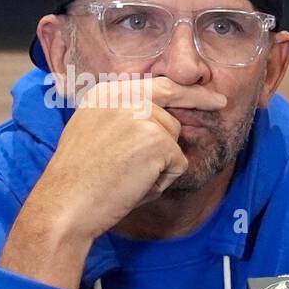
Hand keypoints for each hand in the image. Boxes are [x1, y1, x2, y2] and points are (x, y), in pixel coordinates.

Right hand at [0, 77, 224, 288]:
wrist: (67, 202)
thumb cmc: (80, 178)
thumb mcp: (96, 131)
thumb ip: (125, 117)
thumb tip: (164, 117)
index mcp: (106, 93)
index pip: (157, 85)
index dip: (187, 91)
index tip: (210, 94)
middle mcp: (124, 97)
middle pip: (173, 109)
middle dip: (201, 104)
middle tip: (221, 102)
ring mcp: (141, 116)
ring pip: (174, 140)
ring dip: (160, 164)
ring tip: (128, 176)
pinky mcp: (157, 140)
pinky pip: (178, 163)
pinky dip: (162, 181)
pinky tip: (135, 185)